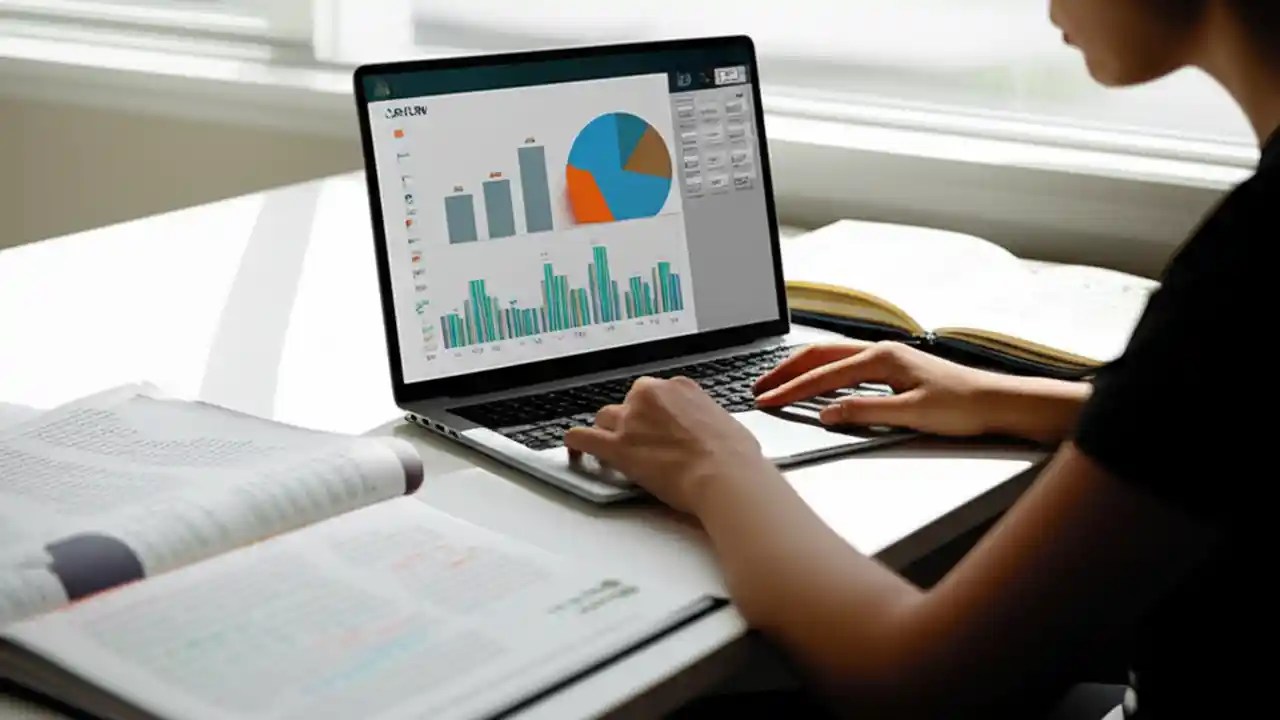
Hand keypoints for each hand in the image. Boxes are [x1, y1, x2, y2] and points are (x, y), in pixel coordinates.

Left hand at [564, 376, 778, 514]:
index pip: (655, 394)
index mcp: (680, 387)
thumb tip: (707, 432)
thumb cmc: (734, 456)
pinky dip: (576, 443)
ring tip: (613, 451)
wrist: (725, 475)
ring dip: (609, 434)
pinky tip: (576, 450)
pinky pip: (582, 437)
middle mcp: (651, 396)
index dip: (655, 415)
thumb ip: (705, 420)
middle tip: (643, 445)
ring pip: (605, 418)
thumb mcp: (725, 423)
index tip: (658, 429)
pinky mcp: (616, 446)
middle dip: (632, 422)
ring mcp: (631, 420)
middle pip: (628, 404)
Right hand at [753, 341, 1001, 436]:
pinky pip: (846, 364)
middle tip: (758, 386)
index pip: (824, 376)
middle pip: (820, 355)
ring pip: (831, 356)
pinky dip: (822, 371)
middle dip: (785, 371)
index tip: (767, 401)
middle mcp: (881, 351)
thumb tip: (826, 413)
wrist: (997, 402)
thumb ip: (865, 412)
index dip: (791, 391)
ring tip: (777, 381)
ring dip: (802, 368)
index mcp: (881, 358)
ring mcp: (887, 356)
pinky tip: (816, 382)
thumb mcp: (911, 414)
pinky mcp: (893, 367)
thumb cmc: (962, 407)